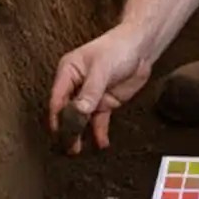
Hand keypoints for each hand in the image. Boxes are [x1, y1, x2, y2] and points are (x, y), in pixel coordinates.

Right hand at [48, 25, 152, 154]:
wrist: (141, 48)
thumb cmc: (118, 48)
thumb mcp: (102, 69)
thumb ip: (90, 91)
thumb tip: (78, 112)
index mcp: (68, 72)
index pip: (58, 97)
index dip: (57, 116)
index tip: (59, 132)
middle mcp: (76, 85)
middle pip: (67, 111)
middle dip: (67, 128)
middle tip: (68, 145)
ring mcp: (90, 96)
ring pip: (81, 119)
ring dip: (80, 134)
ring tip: (77, 150)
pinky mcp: (104, 103)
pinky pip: (99, 121)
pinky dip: (99, 132)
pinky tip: (100, 144)